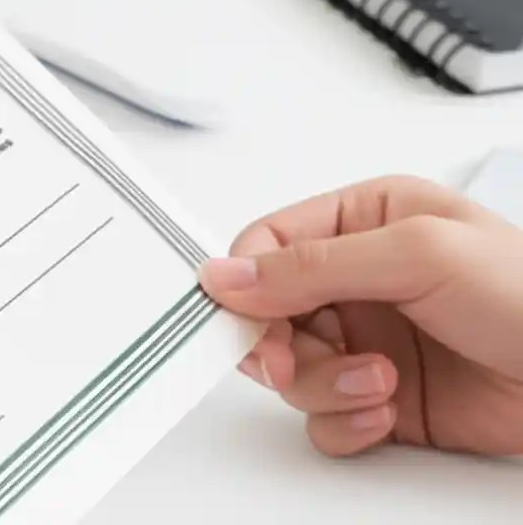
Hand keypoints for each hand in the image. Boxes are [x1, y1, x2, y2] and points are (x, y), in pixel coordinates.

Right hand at [200, 176, 522, 457]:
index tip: (241, 318)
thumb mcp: (417, 255)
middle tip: (293, 362)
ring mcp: (367, 340)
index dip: (243, 283)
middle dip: (279, 345)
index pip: (266, 244)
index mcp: (364, 221)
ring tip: (380, 382)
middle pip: (266, 314)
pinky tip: (385, 412)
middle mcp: (358, 280)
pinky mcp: (379, 397)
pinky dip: (343, 422)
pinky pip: (322, 416)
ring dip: (324, 385)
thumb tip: (227, 275)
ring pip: (290, 370)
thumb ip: (312, 265)